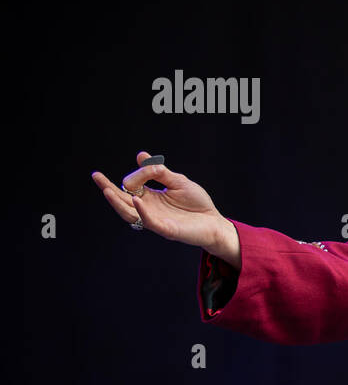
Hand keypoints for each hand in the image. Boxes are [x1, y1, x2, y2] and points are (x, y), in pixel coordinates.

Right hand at [91, 151, 240, 265]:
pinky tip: (137, 200)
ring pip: (130, 213)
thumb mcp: (178, 182)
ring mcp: (156, 220)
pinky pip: (149, 221)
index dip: (136, 175)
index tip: (147, 167)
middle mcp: (148, 209)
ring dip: (117, 202)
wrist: (215, 221)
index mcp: (150, 198)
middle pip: (123, 200)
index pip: (131, 186)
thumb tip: (141, 155)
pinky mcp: (166, 229)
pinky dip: (142, 211)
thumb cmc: (197, 204)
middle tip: (96, 176)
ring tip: (106, 190)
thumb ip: (159, 172)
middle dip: (108, 189)